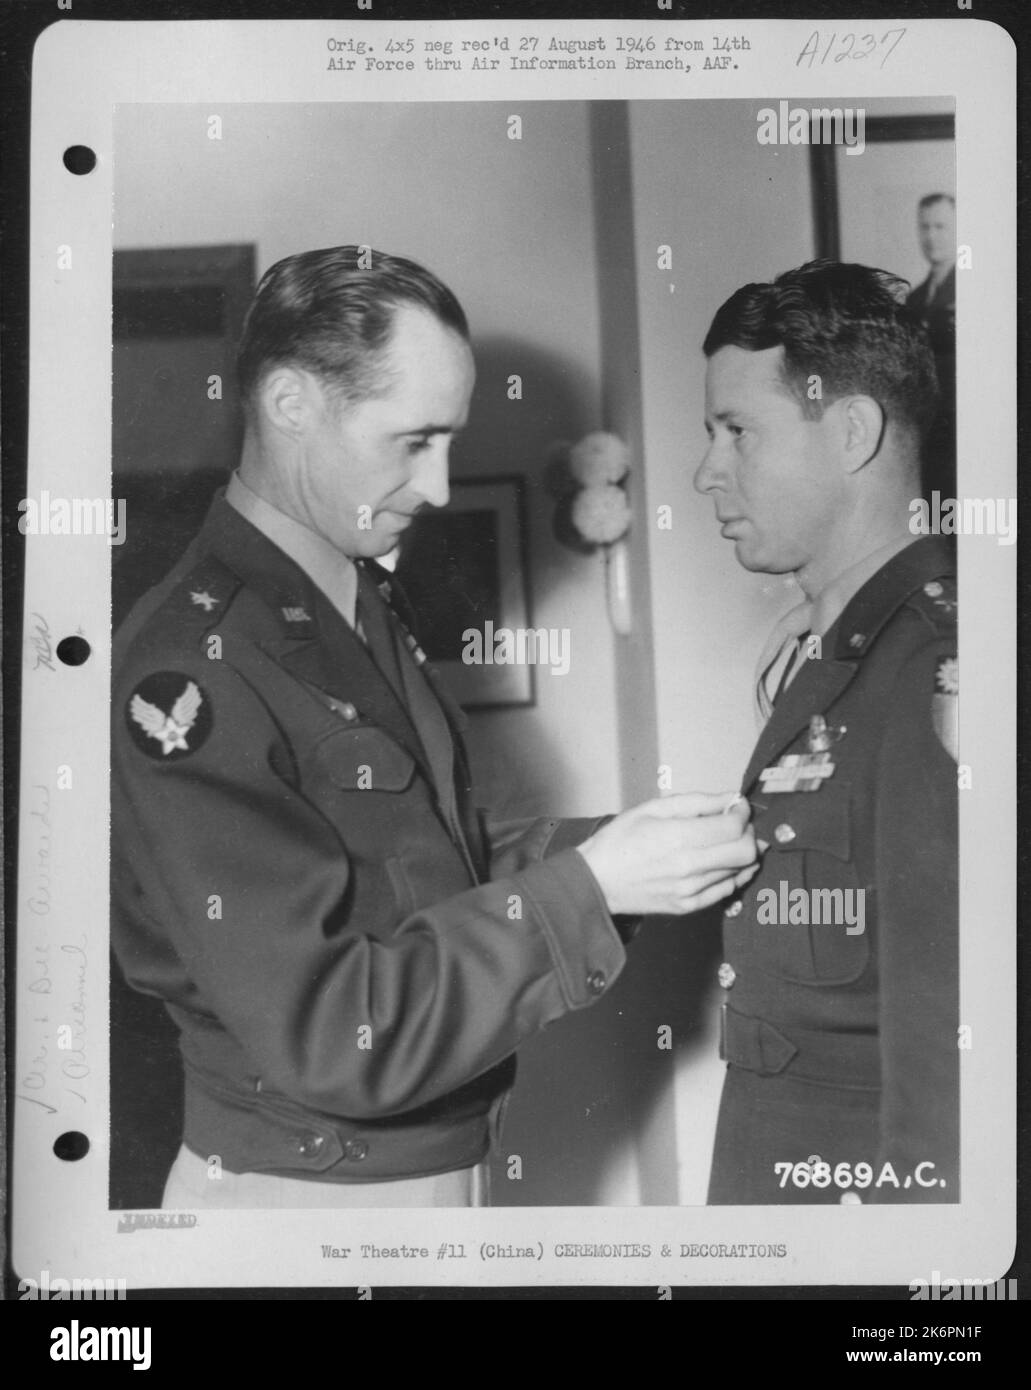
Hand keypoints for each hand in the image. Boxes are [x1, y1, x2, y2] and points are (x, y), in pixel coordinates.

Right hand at [576, 792, 757, 916]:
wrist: (597, 880)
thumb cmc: (620, 839)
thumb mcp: (652, 808)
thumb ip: (697, 802)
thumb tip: (731, 799)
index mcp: (679, 837)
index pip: (734, 826)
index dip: (743, 812)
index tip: (736, 807)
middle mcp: (690, 867)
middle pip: (746, 851)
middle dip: (748, 833)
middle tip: (735, 824)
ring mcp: (691, 890)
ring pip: (740, 871)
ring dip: (741, 852)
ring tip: (725, 841)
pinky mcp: (689, 906)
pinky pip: (727, 890)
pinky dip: (733, 873)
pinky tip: (722, 862)